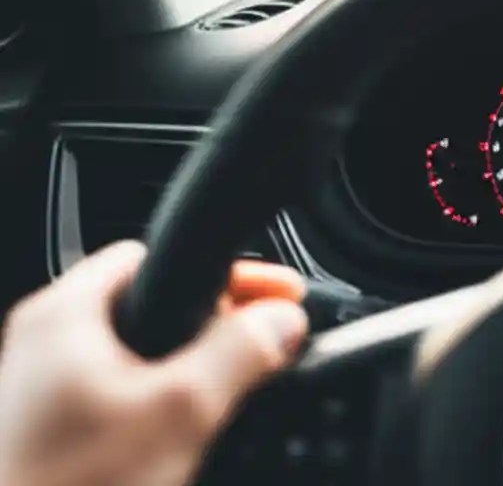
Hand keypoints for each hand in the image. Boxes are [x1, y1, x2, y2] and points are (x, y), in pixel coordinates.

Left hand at [0, 242, 307, 485]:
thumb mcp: (180, 413)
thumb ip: (240, 354)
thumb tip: (281, 319)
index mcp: (65, 314)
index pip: (158, 254)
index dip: (230, 273)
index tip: (279, 295)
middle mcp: (45, 340)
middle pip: (152, 301)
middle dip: (216, 321)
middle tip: (266, 344)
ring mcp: (41, 386)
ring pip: (139, 350)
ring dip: (193, 362)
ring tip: (235, 388)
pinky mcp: (50, 428)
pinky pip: (123, 389)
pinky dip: (164, 393)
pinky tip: (191, 424)